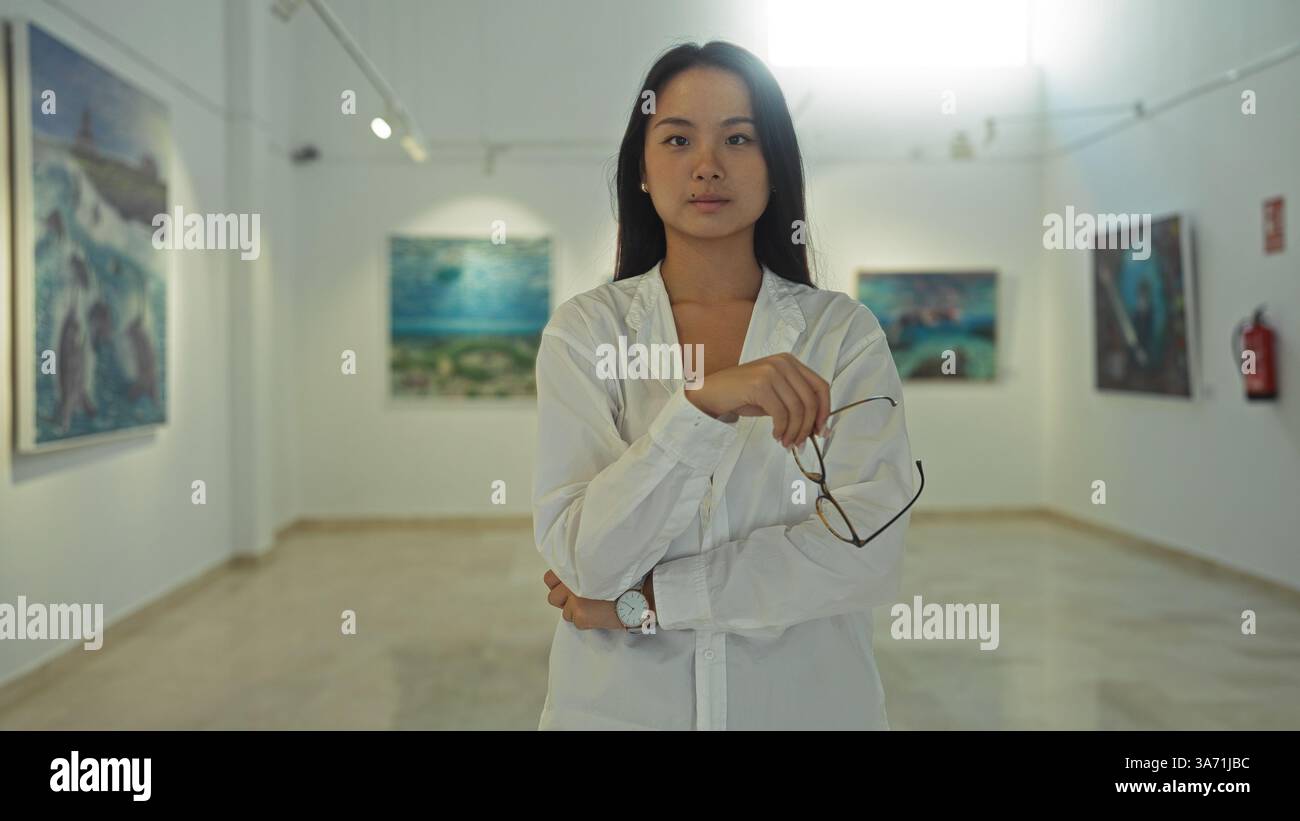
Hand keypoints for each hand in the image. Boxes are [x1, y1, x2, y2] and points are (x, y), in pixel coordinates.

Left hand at [543, 569, 623, 629]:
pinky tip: (599, 615)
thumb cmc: (625, 582)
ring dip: (575, 612)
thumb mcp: (601, 569)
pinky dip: (585, 621)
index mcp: (575, 570)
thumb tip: (571, 579)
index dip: (558, 584)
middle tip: (580, 599)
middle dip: (564, 600)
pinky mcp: (580, 617)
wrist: (637, 598)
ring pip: (565, 612)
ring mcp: (574, 601)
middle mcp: (571, 585)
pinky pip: (576, 622)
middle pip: (553, 598)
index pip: (550, 579)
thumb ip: (583, 572)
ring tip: (593, 607)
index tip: (568, 587)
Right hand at [686, 353, 829, 447]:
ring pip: (797, 409)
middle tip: (801, 442)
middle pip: (810, 399)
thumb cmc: (742, 395)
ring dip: (794, 431)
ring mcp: (771, 372)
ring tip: (787, 442)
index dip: (825, 410)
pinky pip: (780, 414)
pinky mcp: (759, 385)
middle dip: (808, 426)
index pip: (820, 386)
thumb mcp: (775, 395)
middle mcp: (783, 363)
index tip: (821, 429)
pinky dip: (781, 429)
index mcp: (790, 362)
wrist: (711, 392)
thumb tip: (818, 426)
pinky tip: (776, 435)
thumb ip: (795, 403)